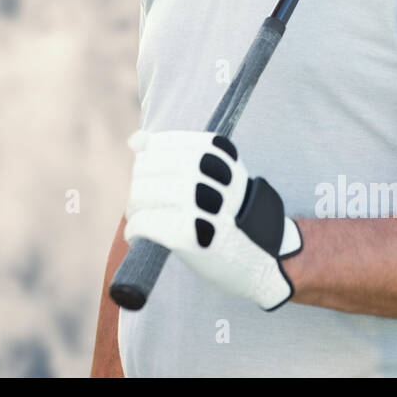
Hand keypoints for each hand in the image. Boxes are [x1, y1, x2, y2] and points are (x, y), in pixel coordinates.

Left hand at [123, 130, 302, 310]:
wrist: (262, 258)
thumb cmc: (226, 211)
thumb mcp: (209, 173)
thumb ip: (171, 153)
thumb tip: (135, 139)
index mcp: (214, 148)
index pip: (157, 145)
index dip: (148, 166)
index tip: (155, 181)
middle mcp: (209, 170)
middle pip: (145, 168)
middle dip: (137, 187)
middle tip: (142, 204)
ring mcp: (202, 201)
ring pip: (141, 194)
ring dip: (134, 209)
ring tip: (140, 219)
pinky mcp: (194, 234)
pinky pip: (145, 224)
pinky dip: (136, 231)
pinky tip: (139, 236)